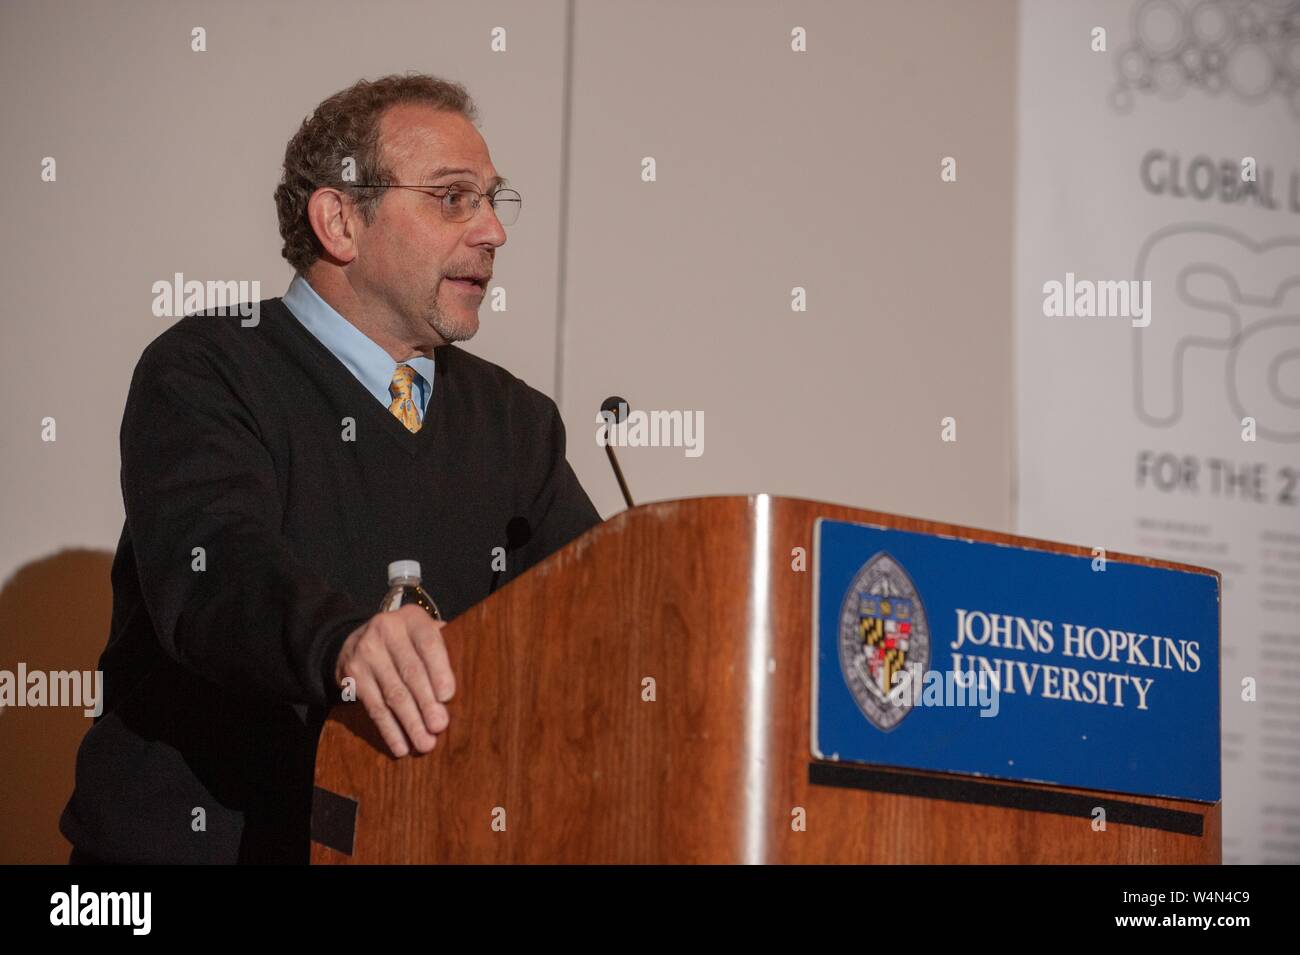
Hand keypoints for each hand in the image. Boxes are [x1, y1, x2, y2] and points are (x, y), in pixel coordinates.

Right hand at [333, 604, 455, 756]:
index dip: (439, 670)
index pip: (428, 643)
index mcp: (412, 619)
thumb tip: (471, 683)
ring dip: (410, 722)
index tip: (448, 696)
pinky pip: (374, 708)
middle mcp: (386, 631)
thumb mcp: (422, 633)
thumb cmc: (406, 642)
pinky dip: (389, 730)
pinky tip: (401, 746)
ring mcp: (366, 653)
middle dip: (426, 703)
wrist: (356, 640)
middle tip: (439, 726)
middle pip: (410, 672)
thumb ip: (443, 650)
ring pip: (392, 694)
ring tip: (425, 743)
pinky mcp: (352, 676)